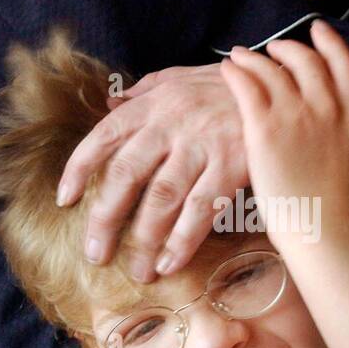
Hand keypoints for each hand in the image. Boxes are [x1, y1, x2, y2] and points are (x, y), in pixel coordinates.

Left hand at [55, 63, 248, 280]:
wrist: (283, 85)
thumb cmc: (229, 86)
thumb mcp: (182, 77)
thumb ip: (144, 91)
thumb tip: (109, 102)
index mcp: (154, 102)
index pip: (104, 136)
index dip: (80, 170)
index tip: (65, 201)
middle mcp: (172, 123)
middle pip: (126, 174)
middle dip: (105, 219)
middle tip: (95, 254)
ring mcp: (203, 145)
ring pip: (162, 199)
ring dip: (144, 240)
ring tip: (137, 271)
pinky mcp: (232, 165)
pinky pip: (201, 211)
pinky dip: (182, 242)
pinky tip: (169, 264)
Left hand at [219, 19, 348, 242]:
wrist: (327, 232)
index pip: (343, 62)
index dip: (329, 42)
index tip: (317, 30)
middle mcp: (327, 107)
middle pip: (305, 60)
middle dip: (289, 47)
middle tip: (276, 48)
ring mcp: (295, 115)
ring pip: (271, 68)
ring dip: (256, 57)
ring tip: (242, 56)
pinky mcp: (264, 130)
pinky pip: (247, 87)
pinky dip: (236, 73)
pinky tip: (229, 68)